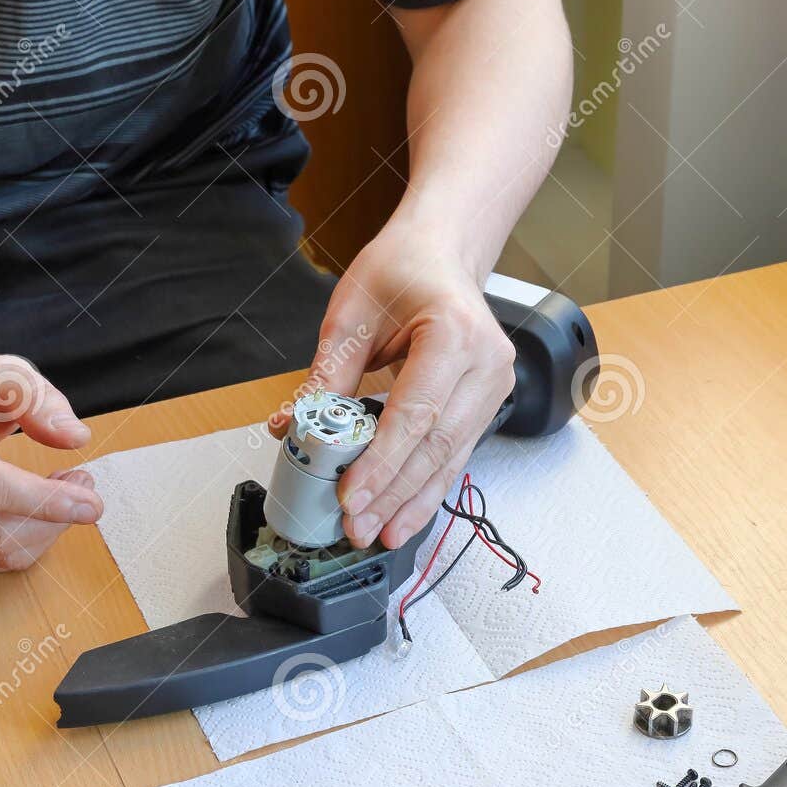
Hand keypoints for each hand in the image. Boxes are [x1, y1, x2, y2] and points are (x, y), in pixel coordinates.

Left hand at [268, 218, 514, 549]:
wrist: (441, 252)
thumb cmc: (400, 271)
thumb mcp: (351, 313)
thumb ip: (328, 375)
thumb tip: (293, 429)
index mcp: (454, 332)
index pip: (415, 413)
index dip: (382, 462)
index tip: (352, 497)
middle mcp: (486, 363)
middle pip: (436, 445)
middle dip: (394, 493)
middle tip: (358, 527)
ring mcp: (494, 386)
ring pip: (451, 458)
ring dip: (413, 501)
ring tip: (381, 533)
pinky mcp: (488, 404)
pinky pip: (456, 454)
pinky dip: (428, 487)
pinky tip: (405, 514)